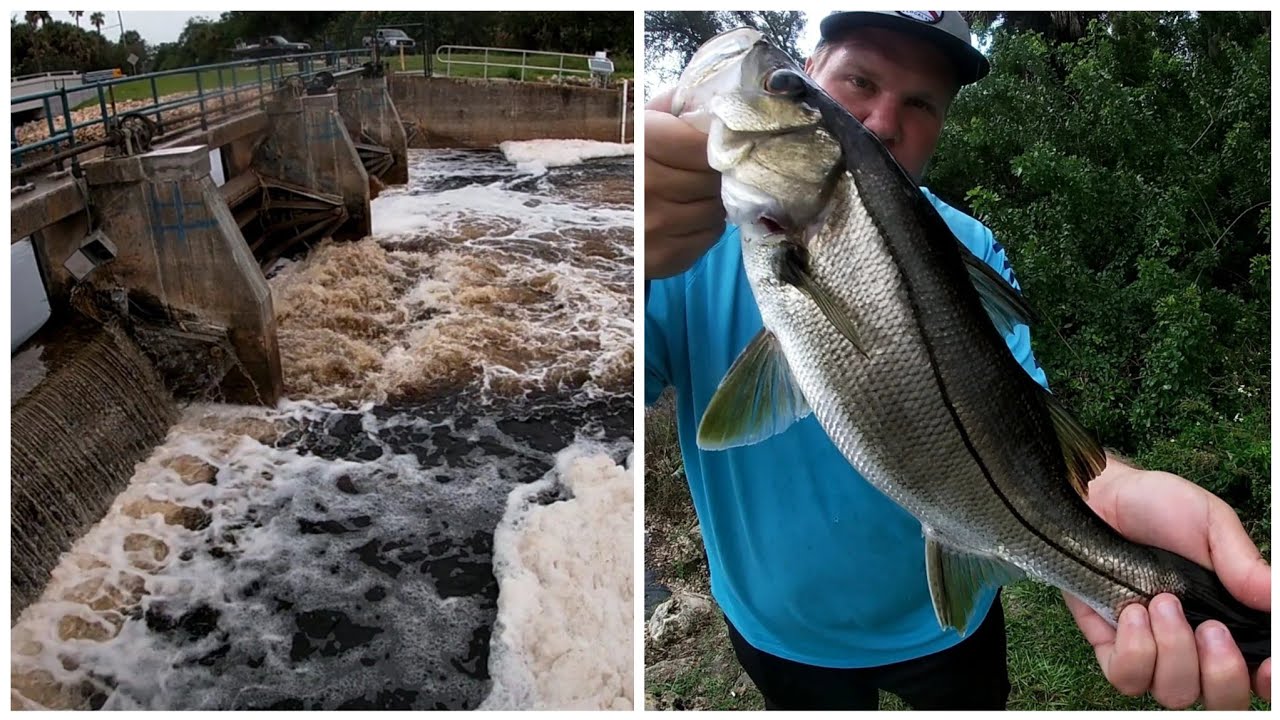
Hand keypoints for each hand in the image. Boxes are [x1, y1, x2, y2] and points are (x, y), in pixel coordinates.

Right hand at [644, 87, 725, 278]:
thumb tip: (718, 93)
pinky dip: (708, 226)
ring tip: (697, 194)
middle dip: (718, 174)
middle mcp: (644, 187)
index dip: (721, 146)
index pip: (706, 146)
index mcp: (641, 145)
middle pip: (713, 179)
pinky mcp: (662, 257)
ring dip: (714, 201)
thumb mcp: (642, 124)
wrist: (593, 218)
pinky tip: (690, 216)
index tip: (722, 145)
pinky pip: (709, 236)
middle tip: (710, 171)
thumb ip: (676, 106)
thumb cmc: (627, 165)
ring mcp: (653, 226)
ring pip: (716, 209)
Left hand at [1064, 457, 1270, 708]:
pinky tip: (1133, 613)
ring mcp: (1150, 650)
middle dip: (1221, 673)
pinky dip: (1134, 651)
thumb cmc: (1159, 509)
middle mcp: (1194, 646)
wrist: (1101, 496)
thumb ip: (1243, 564)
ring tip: (1163, 603)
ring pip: (1174, 693)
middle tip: (1211, 627)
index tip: (1266, 666)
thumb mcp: (1211, 524)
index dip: (1267, 684)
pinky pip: (1125, 677)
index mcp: (1230, 621)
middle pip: (1219, 700)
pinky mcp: (1109, 644)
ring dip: (1174, 653)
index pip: (1257, 677)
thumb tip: (1275, 599)